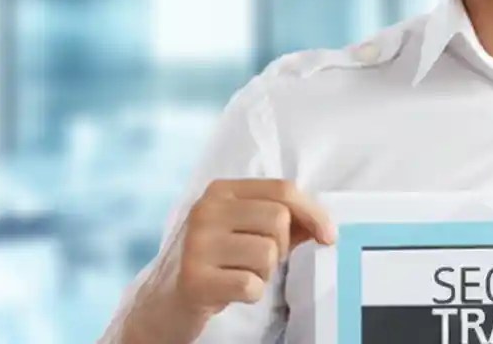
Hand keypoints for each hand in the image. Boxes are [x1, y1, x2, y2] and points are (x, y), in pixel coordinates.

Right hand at [123, 179, 335, 343]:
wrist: (164, 303)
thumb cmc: (216, 263)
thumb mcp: (244, 231)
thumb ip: (283, 221)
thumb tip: (325, 227)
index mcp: (220, 190)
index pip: (283, 189)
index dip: (313, 212)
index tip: (328, 236)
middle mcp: (206, 210)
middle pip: (279, 220)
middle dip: (281, 247)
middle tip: (259, 261)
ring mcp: (196, 243)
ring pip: (268, 253)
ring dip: (264, 273)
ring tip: (240, 275)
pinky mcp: (195, 279)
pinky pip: (251, 284)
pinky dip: (251, 293)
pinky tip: (230, 291)